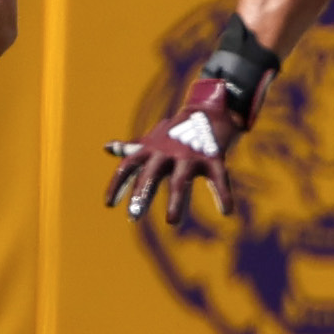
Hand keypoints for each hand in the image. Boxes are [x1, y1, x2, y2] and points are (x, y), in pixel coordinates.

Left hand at [105, 78, 244, 224]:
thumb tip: (107, 148)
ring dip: (176, 202)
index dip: (117, 185)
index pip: (128, 166)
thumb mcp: (153, 139)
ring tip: (172, 222)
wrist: (209, 111)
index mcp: (151, 149)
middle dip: (141, 195)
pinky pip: (219, 178)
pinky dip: (223, 194)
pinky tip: (226, 210)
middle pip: (151, 175)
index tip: (109, 204)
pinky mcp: (214, 156)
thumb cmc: (176, 132)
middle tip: (133, 216)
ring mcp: (190, 155)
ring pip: (181, 181)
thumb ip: (132, 148)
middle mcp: (167, 152)